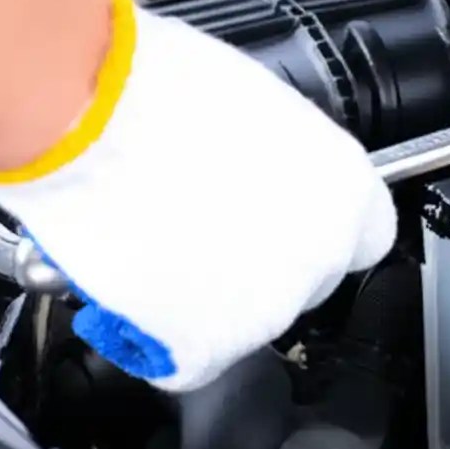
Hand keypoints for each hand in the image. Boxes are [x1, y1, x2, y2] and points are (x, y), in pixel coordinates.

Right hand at [0, 0, 395, 392]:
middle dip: (257, 264)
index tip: (280, 224)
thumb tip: (265, 173)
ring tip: (154, 246)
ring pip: (246, 319)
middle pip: (302, 279)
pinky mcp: (206, 344)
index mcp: (346, 188)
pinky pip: (188, 359)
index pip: (362, 236)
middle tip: (202, 232)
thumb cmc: (158, 89)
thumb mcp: (257, 109)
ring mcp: (268, 306)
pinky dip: (161, 337)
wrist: (87, 117)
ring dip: (208, 297)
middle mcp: (321, 253)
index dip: (312, 230)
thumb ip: (282, 157)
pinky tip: (136, 288)